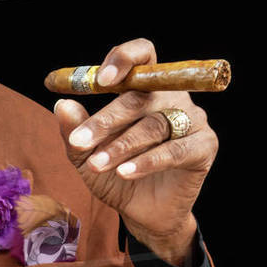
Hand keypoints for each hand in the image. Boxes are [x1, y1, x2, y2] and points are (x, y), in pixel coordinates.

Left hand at [53, 39, 217, 263]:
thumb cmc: (115, 175)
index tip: (101, 80)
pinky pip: (174, 150)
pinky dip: (147, 161)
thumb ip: (75, 130)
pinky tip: (124, 173)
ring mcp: (192, 119)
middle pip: (141, 95)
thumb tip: (62, 104)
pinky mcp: (204, 146)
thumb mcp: (86, 155)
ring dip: (121, 145)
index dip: (124, 59)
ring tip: (97, 165)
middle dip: (105, 120)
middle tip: (79, 141)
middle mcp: (172, 96)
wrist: (141, 212)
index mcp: (145, 87)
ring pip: (154, 124)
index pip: (142, 54)